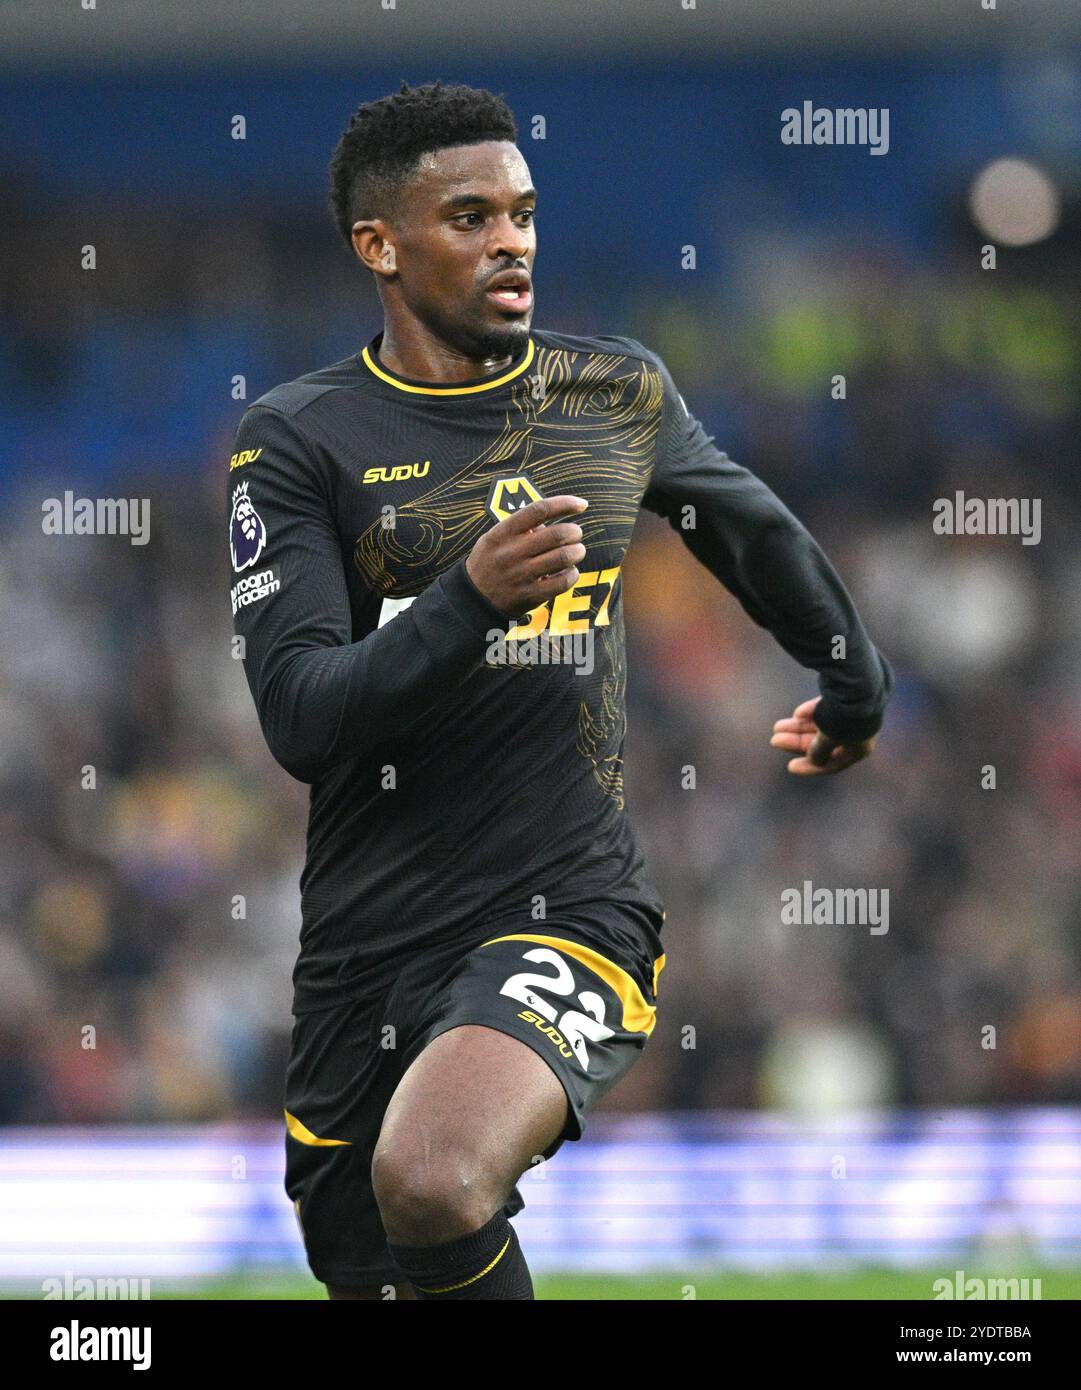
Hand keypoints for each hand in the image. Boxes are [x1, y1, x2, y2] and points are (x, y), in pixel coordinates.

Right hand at [466, 494, 588, 616]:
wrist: (473, 598)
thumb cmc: (490, 561)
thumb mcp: (495, 536)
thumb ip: (522, 525)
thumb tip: (554, 516)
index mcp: (503, 533)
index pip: (539, 510)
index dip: (565, 504)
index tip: (581, 505)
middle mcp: (512, 552)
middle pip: (557, 534)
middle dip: (575, 532)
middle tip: (576, 534)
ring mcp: (521, 575)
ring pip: (563, 557)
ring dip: (578, 551)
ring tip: (577, 551)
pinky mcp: (530, 595)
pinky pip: (562, 582)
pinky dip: (572, 574)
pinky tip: (569, 571)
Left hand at [769, 696, 876, 775]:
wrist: (857, 683)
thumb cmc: (844, 716)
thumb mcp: (829, 738)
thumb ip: (819, 750)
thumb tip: (814, 760)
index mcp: (859, 748)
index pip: (833, 764)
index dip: (811, 767)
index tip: (790, 766)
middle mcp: (857, 733)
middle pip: (823, 743)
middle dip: (797, 742)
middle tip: (775, 741)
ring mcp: (850, 715)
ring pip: (820, 725)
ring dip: (798, 727)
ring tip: (777, 727)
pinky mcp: (845, 698)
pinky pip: (825, 710)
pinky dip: (811, 713)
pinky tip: (798, 713)